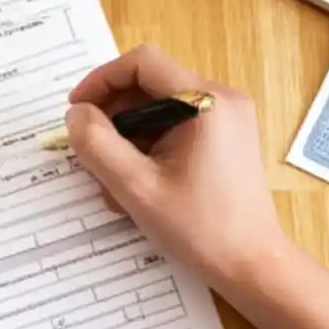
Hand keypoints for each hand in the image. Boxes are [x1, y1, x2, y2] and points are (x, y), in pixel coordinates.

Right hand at [65, 45, 287, 286]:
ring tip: (116, 185)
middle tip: (93, 158)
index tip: (77, 111)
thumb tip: (76, 115)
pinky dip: (151, 149)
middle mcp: (222, 99)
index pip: (142, 63)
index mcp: (205, 102)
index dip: (101, 80)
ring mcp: (227, 119)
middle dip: (114, 119)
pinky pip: (176, 127)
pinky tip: (141, 186)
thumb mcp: (136, 188)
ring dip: (129, 141)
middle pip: (149, 86)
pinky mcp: (226, 138)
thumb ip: (98, 145)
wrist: (252, 266)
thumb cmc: (200, 229)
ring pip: (159, 110)